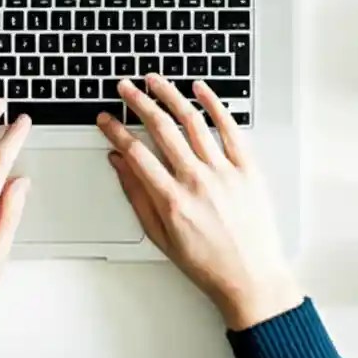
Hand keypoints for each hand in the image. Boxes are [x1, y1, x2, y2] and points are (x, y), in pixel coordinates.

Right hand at [96, 75, 302, 330]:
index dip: (115, 131)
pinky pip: (229, 128)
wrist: (251, 277)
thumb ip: (136, 196)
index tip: (105, 119)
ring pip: (192, 121)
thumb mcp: (160, 236)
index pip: (135, 152)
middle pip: (161, 128)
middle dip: (138, 102)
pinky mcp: (248, 169)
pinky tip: (200, 89)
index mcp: (172, 200)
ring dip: (170, 95)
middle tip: (125, 88)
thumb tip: (119, 163)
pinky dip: (214, 104)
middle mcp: (197, 181)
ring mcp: (224, 172)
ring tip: (155, 81)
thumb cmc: (207, 263)